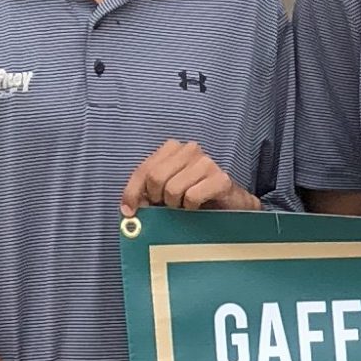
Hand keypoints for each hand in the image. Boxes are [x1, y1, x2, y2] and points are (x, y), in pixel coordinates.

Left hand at [122, 139, 255, 215]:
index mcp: (173, 149)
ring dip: (175, 205)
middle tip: (167, 207)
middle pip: (155, 177)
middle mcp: (189, 149)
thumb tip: (128, 208)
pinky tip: (197, 208)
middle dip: (157, 199)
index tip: (129, 211)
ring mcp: (206, 162)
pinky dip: (191, 208)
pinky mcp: (220, 178)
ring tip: (184, 207)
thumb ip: (147, 194)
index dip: (132, 192)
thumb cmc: (197, 198)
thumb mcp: (167, 193)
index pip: (143, 169)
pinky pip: (192, 197)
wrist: (232, 206)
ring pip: (173, 189)